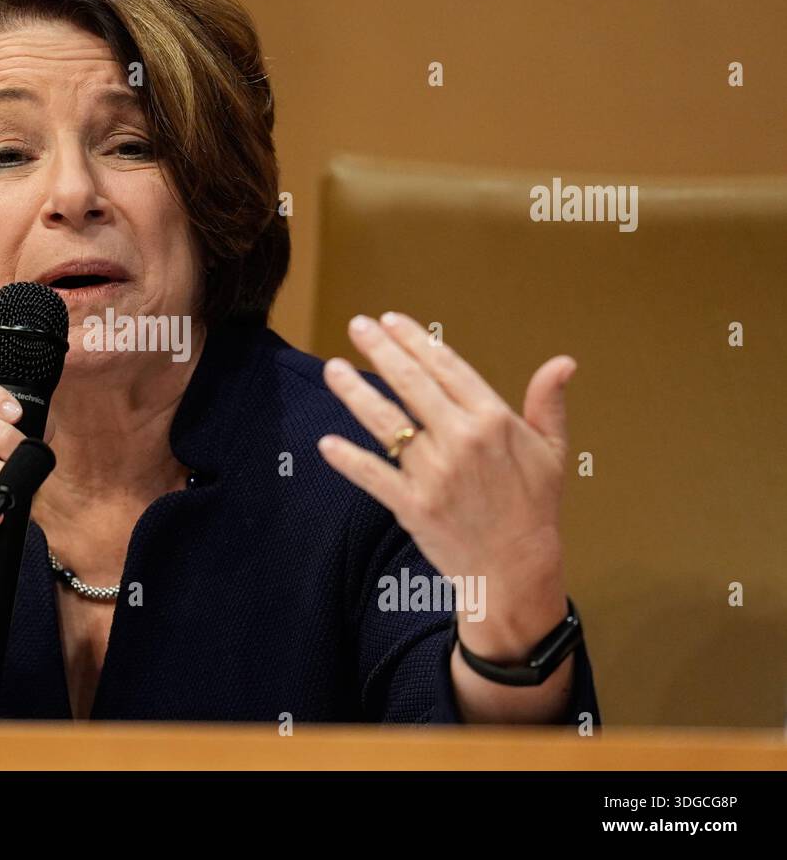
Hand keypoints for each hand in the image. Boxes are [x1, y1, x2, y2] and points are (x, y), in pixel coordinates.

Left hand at [317, 311, 575, 658]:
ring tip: (333, 368)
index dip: (416, 340)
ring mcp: (434, 472)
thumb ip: (548, 403)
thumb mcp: (552, 451)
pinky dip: (348, 459)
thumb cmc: (534, 507)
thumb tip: (563, 362)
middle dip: (380, 350)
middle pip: (411, 384)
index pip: (446, 367)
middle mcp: (461, 439)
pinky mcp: (413, 505)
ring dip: (355, 392)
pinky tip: (326, 443)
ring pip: (385, 422)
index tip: (391, 320)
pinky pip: (373, 475)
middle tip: (357, 326)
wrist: (517, 568)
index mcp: (493, 420)